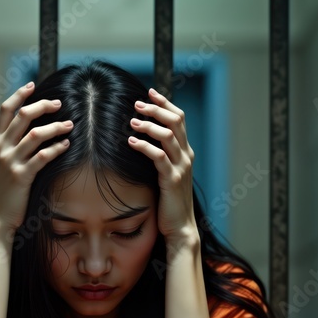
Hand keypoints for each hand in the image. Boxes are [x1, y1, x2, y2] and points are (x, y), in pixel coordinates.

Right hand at [0, 81, 72, 237]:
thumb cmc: (4, 189)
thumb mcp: (1, 162)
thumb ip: (12, 144)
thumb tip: (31, 128)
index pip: (5, 109)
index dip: (19, 94)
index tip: (33, 85)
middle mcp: (1, 148)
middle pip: (23, 115)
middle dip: (43, 106)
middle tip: (59, 103)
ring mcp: (10, 161)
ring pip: (35, 134)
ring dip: (56, 127)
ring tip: (70, 125)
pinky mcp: (21, 176)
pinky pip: (43, 156)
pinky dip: (57, 148)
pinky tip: (67, 145)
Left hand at [127, 87, 197, 243]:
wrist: (180, 226)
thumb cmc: (169, 200)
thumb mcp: (167, 173)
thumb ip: (160, 156)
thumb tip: (141, 139)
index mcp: (185, 152)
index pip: (179, 118)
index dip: (165, 103)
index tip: (150, 92)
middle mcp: (186, 156)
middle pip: (175, 121)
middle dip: (156, 109)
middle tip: (137, 104)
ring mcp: (181, 167)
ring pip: (167, 136)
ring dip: (149, 125)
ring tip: (132, 122)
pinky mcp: (171, 180)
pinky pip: (159, 157)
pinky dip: (145, 147)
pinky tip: (132, 143)